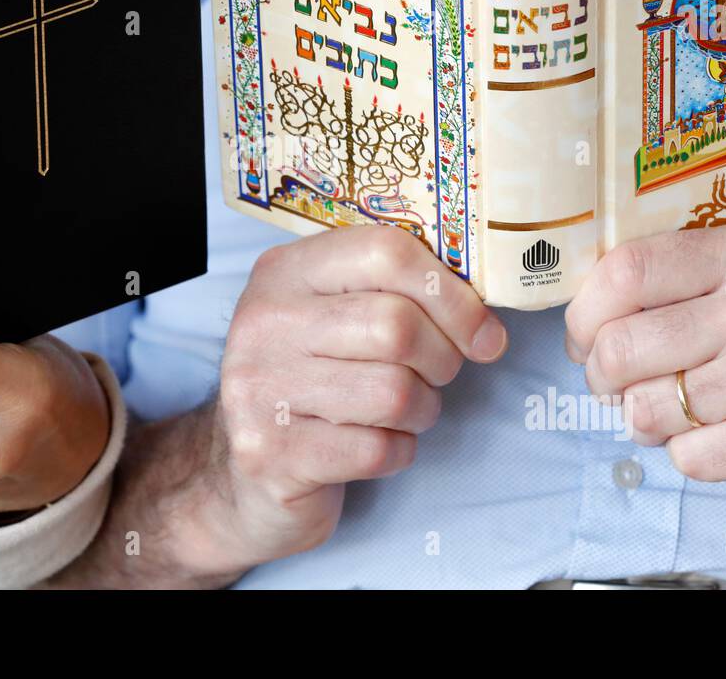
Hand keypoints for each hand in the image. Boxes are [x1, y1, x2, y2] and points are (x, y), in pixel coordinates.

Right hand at [191, 226, 506, 574]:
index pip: (385, 252)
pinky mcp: (270, 454)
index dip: (452, 293)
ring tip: (405, 411)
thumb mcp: (334, 317)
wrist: (240, 472)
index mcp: (285, 272)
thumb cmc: (311, 383)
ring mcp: (258, 389)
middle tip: (439, 375)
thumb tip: (485, 314)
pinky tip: (377, 445)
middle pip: (395, 326)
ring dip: (422, 410)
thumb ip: (393, 294)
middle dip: (442, 359)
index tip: (483, 332)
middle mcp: (262, 322)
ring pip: (393, 392)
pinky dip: (398, 452)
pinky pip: (376, 450)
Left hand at [565, 225, 725, 508]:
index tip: (583, 335)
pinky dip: (688, 453)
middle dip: (602, 374)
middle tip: (618, 381)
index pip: (625, 272)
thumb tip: (574, 311)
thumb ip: (664, 279)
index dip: (584, 312)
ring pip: (646, 409)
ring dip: (646, 418)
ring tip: (680, 408)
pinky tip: (721, 434)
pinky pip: (687, 456)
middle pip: (620, 348)